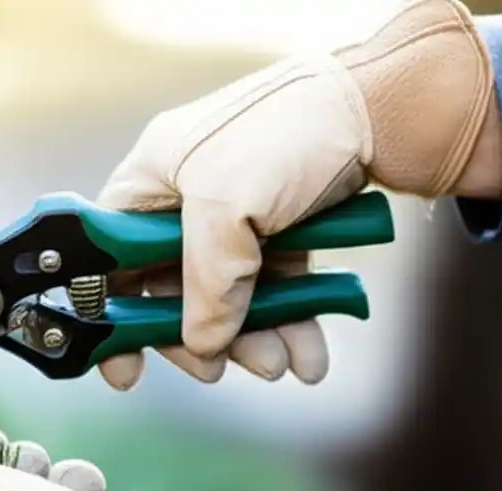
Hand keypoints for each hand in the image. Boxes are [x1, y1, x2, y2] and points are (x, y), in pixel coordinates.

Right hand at [94, 0, 497, 390]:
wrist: (391, 110)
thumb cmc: (291, 133)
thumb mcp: (225, 207)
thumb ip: (205, 283)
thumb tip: (204, 342)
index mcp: (154, 176)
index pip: (111, 254)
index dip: (111, 311)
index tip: (124, 365)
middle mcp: (191, 197)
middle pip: (172, 286)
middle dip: (196, 334)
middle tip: (214, 369)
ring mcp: (242, 215)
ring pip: (231, 297)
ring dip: (252, 340)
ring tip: (278, 365)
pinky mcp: (288, 229)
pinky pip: (277, 289)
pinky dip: (291, 325)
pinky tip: (308, 359)